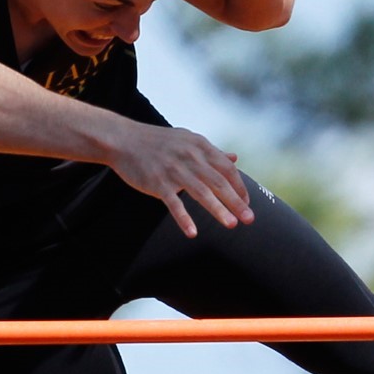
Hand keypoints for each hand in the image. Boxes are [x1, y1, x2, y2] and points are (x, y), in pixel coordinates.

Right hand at [107, 121, 253, 237]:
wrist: (124, 140)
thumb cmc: (158, 142)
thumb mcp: (188, 140)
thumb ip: (212, 152)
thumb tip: (234, 158)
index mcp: (200, 146)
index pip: (227, 169)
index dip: (239, 187)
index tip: (247, 203)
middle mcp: (190, 157)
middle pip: (219, 182)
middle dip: (236, 202)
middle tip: (250, 219)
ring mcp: (174, 170)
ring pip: (201, 193)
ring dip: (218, 210)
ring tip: (231, 225)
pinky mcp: (157, 183)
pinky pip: (174, 203)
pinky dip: (183, 218)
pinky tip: (193, 233)